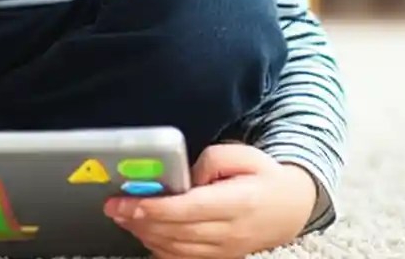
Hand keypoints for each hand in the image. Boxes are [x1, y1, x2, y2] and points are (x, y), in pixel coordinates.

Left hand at [104, 144, 315, 258]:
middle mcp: (231, 232)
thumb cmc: (264, 178)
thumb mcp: (243, 155)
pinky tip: (144, 233)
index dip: (155, 208)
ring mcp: (225, 251)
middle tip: (113, 207)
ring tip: (123, 217)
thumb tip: (183, 178)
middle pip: (177, 232)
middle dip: (140, 220)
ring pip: (176, 249)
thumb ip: (210, 161)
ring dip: (145, 234)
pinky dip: (159, 249)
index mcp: (239, 203)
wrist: (291, 209)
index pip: (189, 209)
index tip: (128, 203)